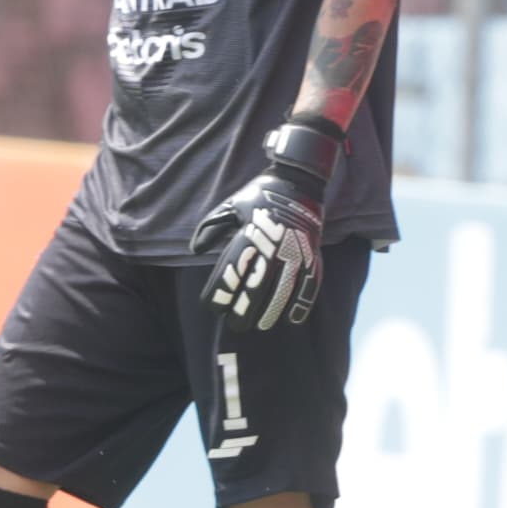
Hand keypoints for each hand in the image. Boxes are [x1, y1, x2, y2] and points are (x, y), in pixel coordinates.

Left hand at [197, 119, 339, 331]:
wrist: (299, 182)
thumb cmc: (259, 195)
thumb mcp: (229, 206)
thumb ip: (210, 228)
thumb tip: (195, 249)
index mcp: (249, 237)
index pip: (231, 274)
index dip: (220, 294)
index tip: (213, 307)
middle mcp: (272, 248)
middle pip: (255, 288)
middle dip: (244, 310)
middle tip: (236, 325)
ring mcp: (295, 253)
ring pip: (282, 291)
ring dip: (271, 311)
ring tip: (261, 325)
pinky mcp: (311, 255)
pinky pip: (308, 284)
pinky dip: (301, 303)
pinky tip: (293, 319)